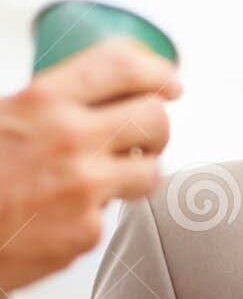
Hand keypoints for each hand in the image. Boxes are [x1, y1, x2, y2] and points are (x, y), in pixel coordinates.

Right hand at [0, 38, 180, 293]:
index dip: (157, 72)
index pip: (123, 67)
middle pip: (154, 118)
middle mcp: (69, 138)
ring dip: (138, 172)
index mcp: (43, 100)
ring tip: (108, 176)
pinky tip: (64, 212)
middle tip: (143, 138)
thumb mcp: (5, 114)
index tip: (169, 84)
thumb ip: (50, 103)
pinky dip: (96, 212)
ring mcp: (83, 187)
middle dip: (156, 128)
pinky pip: (115, 215)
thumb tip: (103, 95)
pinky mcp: (87, 231)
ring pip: (151, 171)